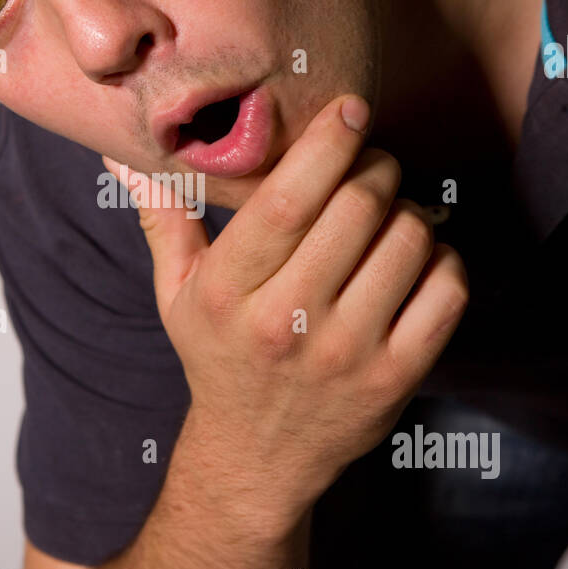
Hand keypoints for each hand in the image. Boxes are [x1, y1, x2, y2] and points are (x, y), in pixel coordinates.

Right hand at [103, 94, 467, 520]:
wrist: (257, 458)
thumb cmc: (219, 358)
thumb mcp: (177, 293)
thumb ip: (163, 218)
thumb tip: (122, 156)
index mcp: (229, 291)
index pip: (289, 198)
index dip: (328, 142)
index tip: (349, 110)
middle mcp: (287, 322)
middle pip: (358, 207)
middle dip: (376, 167)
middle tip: (371, 167)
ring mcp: (347, 353)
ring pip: (408, 239)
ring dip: (410, 211)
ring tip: (389, 216)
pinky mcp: (396, 377)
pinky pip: (446, 288)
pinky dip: (443, 258)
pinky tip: (415, 261)